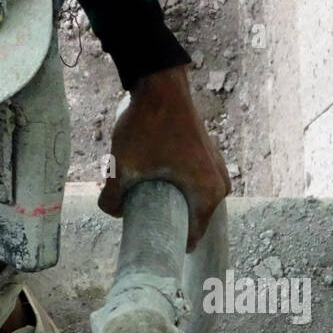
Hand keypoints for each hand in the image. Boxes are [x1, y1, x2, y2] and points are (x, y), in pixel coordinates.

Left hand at [99, 64, 230, 250]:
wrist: (161, 84)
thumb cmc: (148, 128)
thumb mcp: (121, 169)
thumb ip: (112, 200)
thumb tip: (115, 213)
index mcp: (208, 194)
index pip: (191, 236)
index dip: (168, 245)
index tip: (148, 247)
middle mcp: (220, 183)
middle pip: (190, 219)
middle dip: (165, 223)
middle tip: (139, 223)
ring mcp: (216, 168)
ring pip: (190, 200)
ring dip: (167, 203)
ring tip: (142, 202)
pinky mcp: (207, 156)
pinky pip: (192, 185)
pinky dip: (174, 188)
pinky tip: (151, 185)